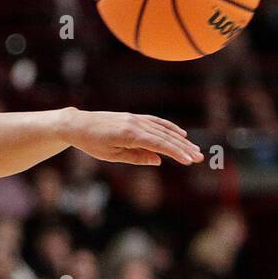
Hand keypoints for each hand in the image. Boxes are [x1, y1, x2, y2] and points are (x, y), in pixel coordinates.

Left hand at [67, 110, 202, 165]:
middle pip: (165, 137)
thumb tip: (158, 160)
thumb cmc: (92, 143)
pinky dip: (169, 127)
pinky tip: (180, 134)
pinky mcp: (134, 117)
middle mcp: (135, 124)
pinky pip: (156, 122)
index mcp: (130, 135)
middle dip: (184, 148)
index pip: (159, 144)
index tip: (189, 161)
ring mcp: (135, 119)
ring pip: (163, 129)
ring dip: (180, 140)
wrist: (78, 124)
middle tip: (199, 157)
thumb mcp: (112, 156)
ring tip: (194, 149)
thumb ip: (136, 158)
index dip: (176, 153)